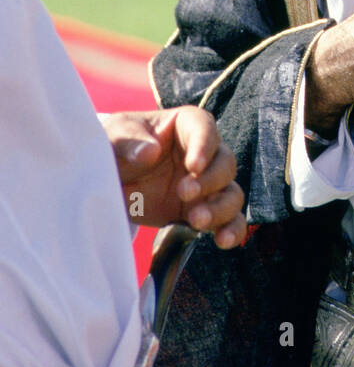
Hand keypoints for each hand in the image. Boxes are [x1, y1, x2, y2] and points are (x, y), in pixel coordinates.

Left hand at [103, 107, 246, 248]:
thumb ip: (127, 141)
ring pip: (232, 193)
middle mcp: (203, 154)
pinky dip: (232, 230)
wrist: (109, 182)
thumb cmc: (115, 149)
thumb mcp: (113, 138)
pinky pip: (230, 221)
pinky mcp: (203, 211)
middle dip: (210, 180)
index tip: (194, 166)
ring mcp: (206, 185)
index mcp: (184, 126)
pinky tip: (222, 240)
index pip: (205, 128)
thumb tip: (150, 152)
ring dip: (221, 208)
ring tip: (196, 221)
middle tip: (184, 193)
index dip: (204, 146)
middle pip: (225, 162)